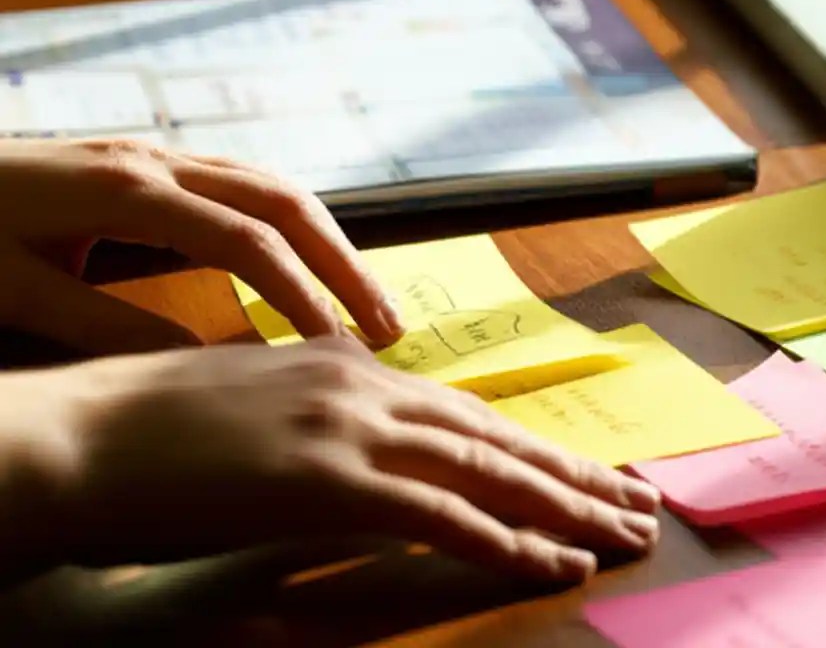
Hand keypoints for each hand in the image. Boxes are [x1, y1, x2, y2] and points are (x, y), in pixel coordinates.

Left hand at [0, 137, 403, 352]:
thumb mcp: (14, 295)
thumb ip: (109, 328)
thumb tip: (204, 362)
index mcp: (128, 192)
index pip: (247, 242)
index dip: (301, 295)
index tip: (341, 350)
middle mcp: (157, 162)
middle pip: (283, 199)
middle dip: (345, 262)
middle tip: (389, 327)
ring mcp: (158, 156)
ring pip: (274, 186)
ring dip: (331, 243)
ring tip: (368, 303)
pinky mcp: (152, 166)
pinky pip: (247, 189)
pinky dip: (293, 231)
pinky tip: (311, 268)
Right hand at [0, 338, 659, 581]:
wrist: (81, 436)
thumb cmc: (156, 431)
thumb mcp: (261, 402)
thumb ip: (327, 412)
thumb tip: (374, 430)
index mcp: (352, 368)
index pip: (467, 414)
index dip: (534, 447)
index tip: (587, 471)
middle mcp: (366, 388)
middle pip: (497, 437)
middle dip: (575, 474)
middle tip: (639, 503)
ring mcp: (351, 431)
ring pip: (487, 471)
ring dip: (564, 508)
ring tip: (623, 534)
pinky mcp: (330, 481)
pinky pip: (441, 516)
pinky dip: (505, 541)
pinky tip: (553, 561)